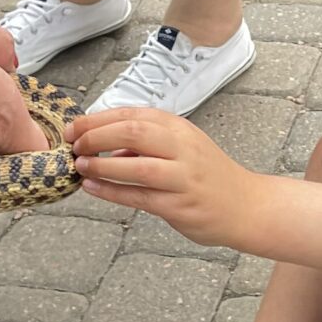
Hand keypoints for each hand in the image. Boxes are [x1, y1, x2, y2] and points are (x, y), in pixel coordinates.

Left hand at [69, 109, 254, 245]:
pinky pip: (139, 197)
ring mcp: (183, 177)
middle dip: (96, 136)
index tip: (74, 127)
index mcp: (179, 128)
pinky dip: (112, 191)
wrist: (247, 206)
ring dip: (102, 165)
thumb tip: (106, 147)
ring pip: (136, 166)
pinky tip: (93, 188)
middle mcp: (183, 148)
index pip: (132, 115)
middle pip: (133, 132)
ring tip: (81, 166)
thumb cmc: (209, 175)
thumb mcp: (181, 147)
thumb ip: (145, 144)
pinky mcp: (180, 205)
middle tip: (74, 145)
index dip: (97, 120)